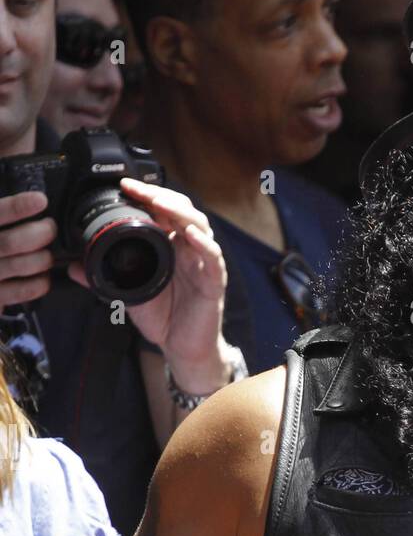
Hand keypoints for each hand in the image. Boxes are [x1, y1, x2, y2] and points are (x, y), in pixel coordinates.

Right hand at [0, 189, 55, 308]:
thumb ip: (0, 216)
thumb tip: (32, 202)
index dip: (18, 207)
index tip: (40, 201)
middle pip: (12, 242)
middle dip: (40, 234)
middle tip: (50, 228)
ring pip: (21, 265)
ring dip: (43, 258)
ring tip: (48, 253)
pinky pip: (23, 290)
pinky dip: (39, 283)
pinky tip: (43, 276)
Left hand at [68, 179, 228, 385]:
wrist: (181, 349)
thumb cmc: (164, 319)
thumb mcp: (128, 294)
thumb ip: (105, 277)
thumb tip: (75, 268)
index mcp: (170, 248)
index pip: (162, 212)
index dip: (146, 196)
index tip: (124, 186)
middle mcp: (189, 250)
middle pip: (182, 211)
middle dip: (162, 196)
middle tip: (139, 189)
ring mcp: (203, 264)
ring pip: (200, 226)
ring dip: (180, 212)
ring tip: (161, 203)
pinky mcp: (214, 282)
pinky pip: (213, 257)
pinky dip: (204, 243)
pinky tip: (191, 234)